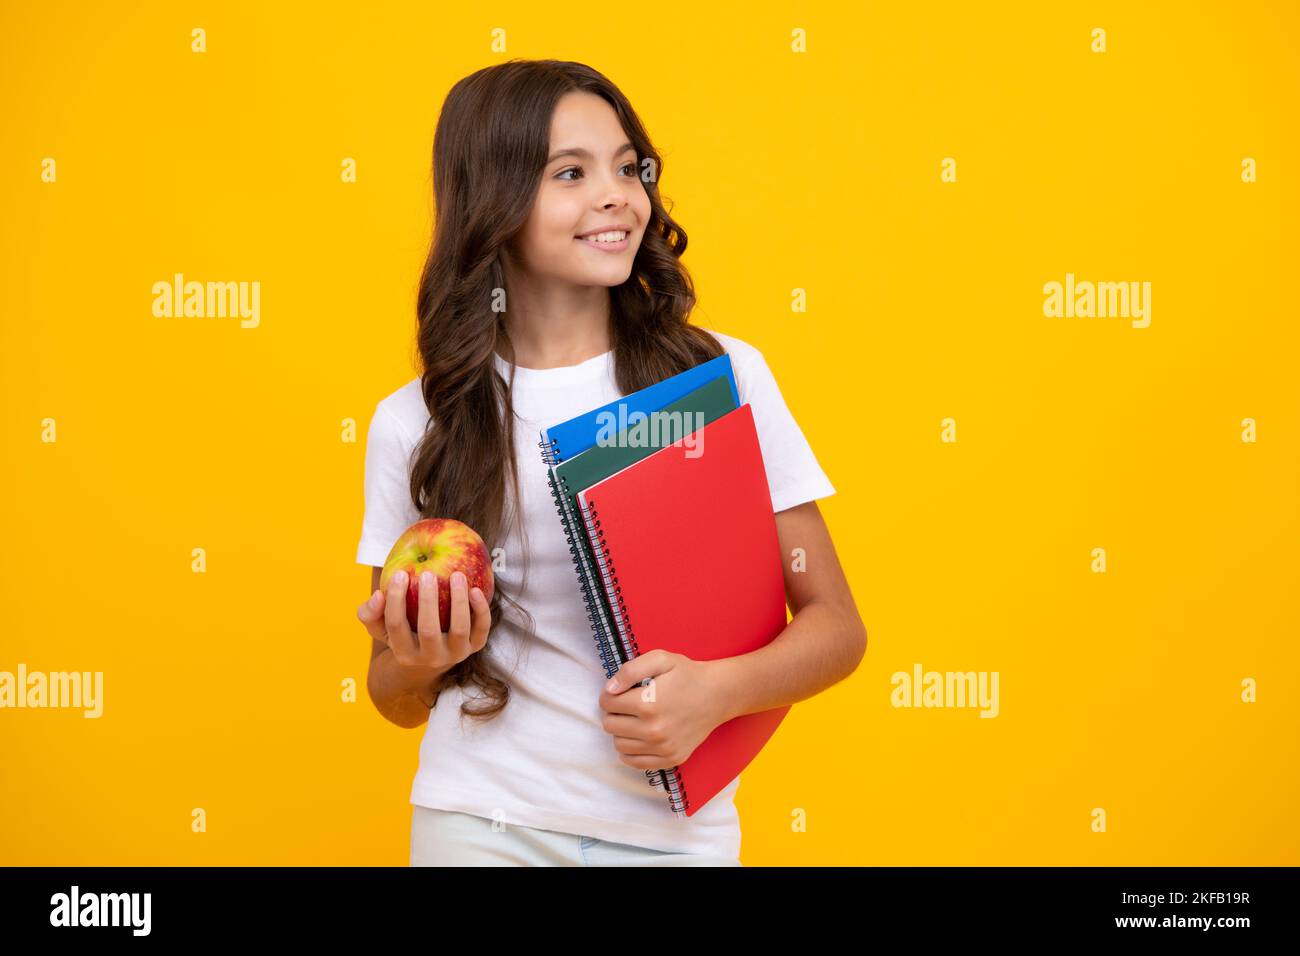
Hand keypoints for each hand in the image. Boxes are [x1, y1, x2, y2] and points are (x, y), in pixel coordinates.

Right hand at [356, 570, 490, 691]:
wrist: (431, 657)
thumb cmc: (403, 632)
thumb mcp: (381, 627)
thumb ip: (369, 612)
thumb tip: (378, 595)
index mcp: (404, 653)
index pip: (396, 626)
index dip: (396, 599)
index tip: (400, 573)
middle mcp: (430, 658)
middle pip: (428, 630)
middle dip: (427, 601)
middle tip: (427, 573)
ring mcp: (455, 654)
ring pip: (459, 629)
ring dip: (458, 601)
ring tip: (457, 574)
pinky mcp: (475, 647)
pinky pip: (481, 629)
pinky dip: (481, 610)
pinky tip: (476, 589)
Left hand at [597, 650, 729, 770]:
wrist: (718, 695)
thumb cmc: (687, 674)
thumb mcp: (660, 659)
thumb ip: (630, 671)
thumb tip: (609, 690)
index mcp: (647, 704)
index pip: (606, 704)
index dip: (610, 694)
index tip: (620, 691)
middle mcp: (653, 730)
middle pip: (610, 725)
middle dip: (614, 712)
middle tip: (628, 705)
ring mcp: (662, 748)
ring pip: (619, 745)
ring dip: (621, 731)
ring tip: (635, 719)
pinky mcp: (670, 759)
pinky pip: (634, 762)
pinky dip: (630, 751)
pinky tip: (639, 736)